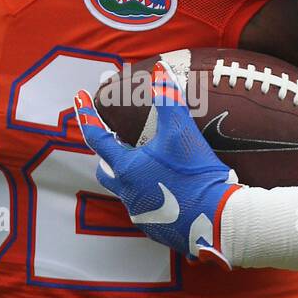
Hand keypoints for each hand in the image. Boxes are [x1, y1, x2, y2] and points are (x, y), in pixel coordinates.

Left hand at [73, 60, 239, 265]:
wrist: (218, 220)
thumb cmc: (196, 174)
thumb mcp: (182, 133)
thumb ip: (169, 99)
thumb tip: (160, 68)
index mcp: (127, 168)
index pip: (97, 137)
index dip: (87, 114)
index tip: (79, 96)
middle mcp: (127, 193)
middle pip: (105, 170)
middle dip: (107, 154)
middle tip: (117, 140)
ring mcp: (141, 214)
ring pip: (126, 191)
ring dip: (132, 176)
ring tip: (150, 165)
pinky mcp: (156, 229)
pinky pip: (146, 209)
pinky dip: (151, 195)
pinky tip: (169, 189)